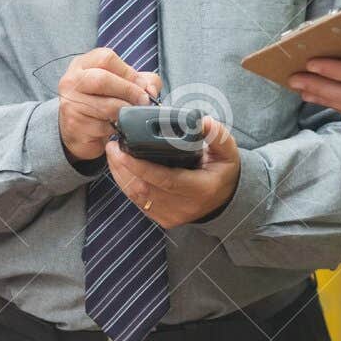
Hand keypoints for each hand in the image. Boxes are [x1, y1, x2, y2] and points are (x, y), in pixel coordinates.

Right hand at [57, 48, 161, 161]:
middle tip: (143, 101)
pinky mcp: (74, 125)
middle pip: (103, 79)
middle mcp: (71, 81)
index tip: (141, 84)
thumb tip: (150, 90)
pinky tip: (117, 127)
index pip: (106, 58)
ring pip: (105, 106)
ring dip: (126, 111)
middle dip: (129, 91)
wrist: (79, 130)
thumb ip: (142, 80)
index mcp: (82, 64)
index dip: (128, 71)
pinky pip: (102, 126)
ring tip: (132, 114)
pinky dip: (116, 128)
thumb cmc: (102, 101)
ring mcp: (70, 103)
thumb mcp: (121, 83)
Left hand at [104, 116, 240, 228]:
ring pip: (137, 197)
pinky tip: (120, 169)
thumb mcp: (228, 151)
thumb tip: (202, 122)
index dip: (140, 166)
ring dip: (120, 175)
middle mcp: (184, 206)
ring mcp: (171, 216)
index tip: (123, 151)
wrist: (225, 199)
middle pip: (144, 188)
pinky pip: (138, 202)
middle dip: (123, 167)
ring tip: (113, 153)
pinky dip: (126, 185)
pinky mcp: (162, 219)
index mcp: (200, 189)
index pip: (165, 179)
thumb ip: (217, 135)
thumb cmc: (223, 171)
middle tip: (113, 145)